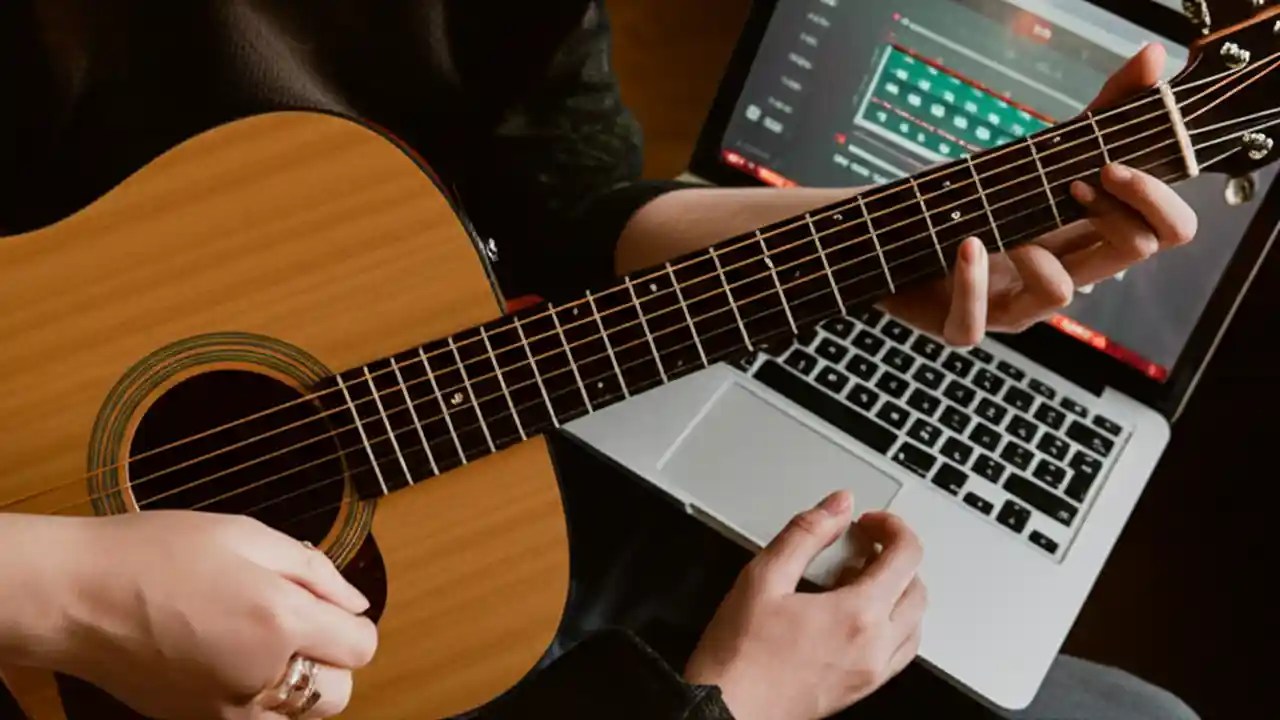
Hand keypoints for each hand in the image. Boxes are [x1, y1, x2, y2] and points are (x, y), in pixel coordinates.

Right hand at [47, 511, 376, 719]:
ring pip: (300, 715)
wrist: (77, 596)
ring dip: (298, 684)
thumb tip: (355, 604)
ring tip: (260, 643)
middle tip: (297, 624)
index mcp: (279, 620)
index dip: (351, 622)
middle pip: (340, 692)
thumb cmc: (156, 553)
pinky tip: (232, 662)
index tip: (326, 605)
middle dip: (332, 660)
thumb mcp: (247, 534)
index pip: (361, 647)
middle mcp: (260, 675)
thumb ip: (314, 571)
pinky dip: (261, 700)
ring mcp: (227, 709)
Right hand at [684, 492, 925, 719]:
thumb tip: (837, 506)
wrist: (727, 710)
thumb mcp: (764, 577)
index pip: (906, 557)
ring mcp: (871, 672)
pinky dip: (893, 624)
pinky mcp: (861, 689)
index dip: (893, 527)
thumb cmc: (740, 654)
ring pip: (915, 623)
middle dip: (897, 557)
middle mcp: (874, 647)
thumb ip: (806, 533)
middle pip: (917, 588)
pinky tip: (857, 614)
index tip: (869, 522)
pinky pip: (900, 651)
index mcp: (857, 615)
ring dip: (899, 592)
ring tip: (860, 578)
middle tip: (863, 543)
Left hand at [882, 43, 1198, 345]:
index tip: (1112, 167)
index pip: (1165, 233)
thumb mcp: (1041, 160)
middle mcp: (1064, 274)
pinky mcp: (961, 324)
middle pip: (1134, 255)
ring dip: (1038, 255)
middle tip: (1078, 181)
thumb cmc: (982, 206)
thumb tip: (1152, 56)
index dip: (1158, 202)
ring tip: (1004, 228)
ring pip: (1057, 296)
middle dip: (1117, 213)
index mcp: (1091, 239)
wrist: (900, 244)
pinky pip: (973, 323)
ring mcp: (1014, 307)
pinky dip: (970, 284)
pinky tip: (967, 245)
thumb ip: (1098, 114)